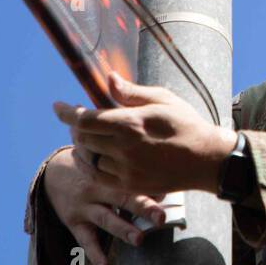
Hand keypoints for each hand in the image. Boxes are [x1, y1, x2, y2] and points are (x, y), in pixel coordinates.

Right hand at [41, 147, 164, 264]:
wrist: (52, 172)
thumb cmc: (94, 169)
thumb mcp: (108, 165)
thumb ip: (132, 176)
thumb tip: (165, 192)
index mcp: (110, 173)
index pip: (132, 179)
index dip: (150, 185)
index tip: (170, 191)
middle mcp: (97, 189)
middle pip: (122, 197)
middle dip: (143, 207)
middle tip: (161, 217)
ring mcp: (84, 207)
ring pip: (106, 219)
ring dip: (123, 230)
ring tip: (139, 240)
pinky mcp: (74, 223)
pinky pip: (86, 241)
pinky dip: (95, 255)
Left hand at [53, 72, 237, 196]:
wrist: (207, 160)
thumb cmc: (186, 124)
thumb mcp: (163, 99)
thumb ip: (131, 92)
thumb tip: (109, 79)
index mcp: (131, 123)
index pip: (85, 119)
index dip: (66, 113)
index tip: (58, 107)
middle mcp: (125, 148)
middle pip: (82, 138)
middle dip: (76, 127)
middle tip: (81, 120)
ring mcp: (127, 169)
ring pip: (88, 158)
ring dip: (82, 146)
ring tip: (88, 137)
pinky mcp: (131, 184)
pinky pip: (98, 176)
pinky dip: (89, 165)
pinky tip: (92, 157)